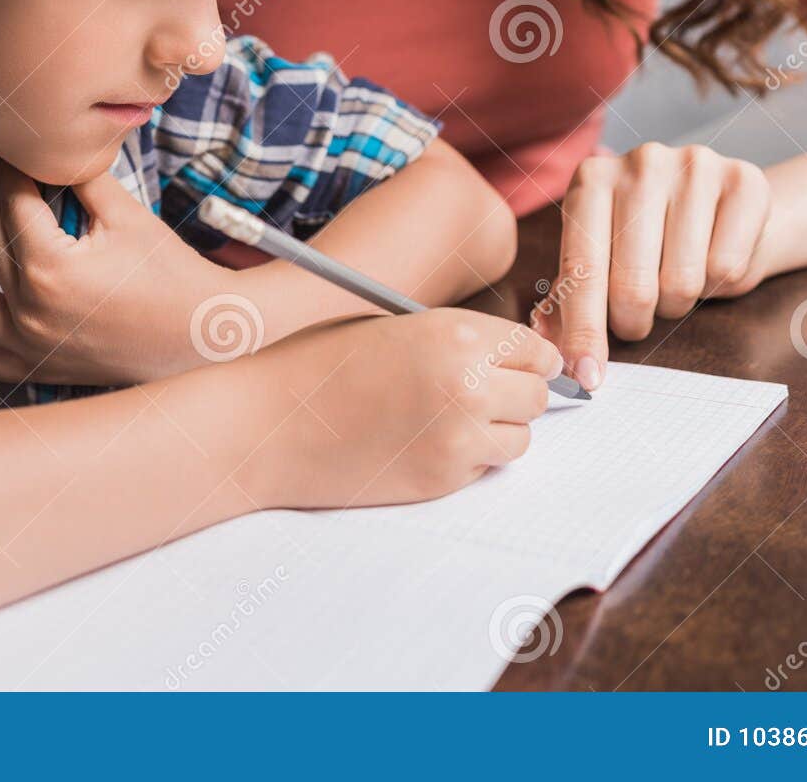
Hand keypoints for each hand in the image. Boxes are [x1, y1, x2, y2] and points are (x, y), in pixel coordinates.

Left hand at [0, 161, 233, 386]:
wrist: (202, 335)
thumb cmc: (172, 273)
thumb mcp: (127, 215)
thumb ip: (81, 178)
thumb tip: (51, 147)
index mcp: (50, 267)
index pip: (12, 202)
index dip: (9, 168)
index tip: (8, 147)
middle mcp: (28, 310)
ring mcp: (28, 345)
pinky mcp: (36, 366)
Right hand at [237, 309, 563, 507]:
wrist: (268, 425)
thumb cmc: (317, 367)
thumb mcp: (393, 328)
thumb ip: (453, 340)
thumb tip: (503, 357)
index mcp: (455, 333)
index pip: (536, 349)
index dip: (527, 358)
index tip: (516, 365)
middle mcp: (467, 383)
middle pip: (538, 395)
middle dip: (516, 394)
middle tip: (482, 394)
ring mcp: (458, 436)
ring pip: (520, 437)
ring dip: (498, 430)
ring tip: (452, 420)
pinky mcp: (442, 478)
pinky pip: (484, 468)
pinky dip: (468, 459)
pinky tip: (426, 443)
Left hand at [535, 144, 773, 387]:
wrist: (725, 206)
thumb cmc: (651, 238)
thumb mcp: (602, 257)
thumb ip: (571, 293)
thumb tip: (544, 335)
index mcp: (591, 180)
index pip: (583, 269)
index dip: (584, 330)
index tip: (587, 376)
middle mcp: (640, 164)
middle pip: (633, 285)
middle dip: (633, 322)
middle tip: (637, 318)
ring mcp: (694, 166)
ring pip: (683, 282)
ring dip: (677, 304)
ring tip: (675, 281)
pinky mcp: (744, 181)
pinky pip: (727, 268)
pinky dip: (718, 285)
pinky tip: (712, 259)